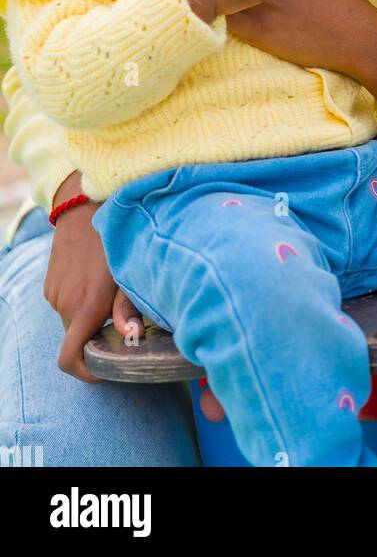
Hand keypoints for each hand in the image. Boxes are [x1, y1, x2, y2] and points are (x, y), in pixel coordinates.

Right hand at [43, 173, 142, 381]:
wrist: (85, 203)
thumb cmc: (116, 238)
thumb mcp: (129, 272)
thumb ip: (128, 308)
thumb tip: (130, 339)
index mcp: (85, 306)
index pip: (70, 359)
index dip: (86, 371)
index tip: (105, 366)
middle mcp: (65, 304)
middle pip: (77, 339)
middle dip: (96, 337)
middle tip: (123, 320)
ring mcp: (54, 293)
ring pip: (72, 320)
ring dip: (89, 315)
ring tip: (111, 291)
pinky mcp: (50, 283)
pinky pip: (66, 302)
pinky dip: (80, 300)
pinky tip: (97, 278)